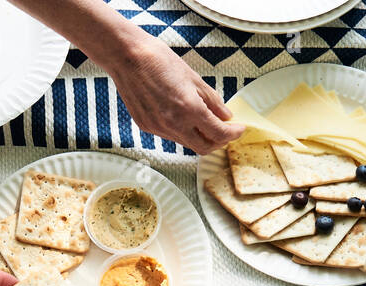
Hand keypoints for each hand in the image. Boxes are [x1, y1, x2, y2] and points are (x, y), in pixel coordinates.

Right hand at [108, 33, 242, 153]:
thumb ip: (211, 100)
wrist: (127, 57)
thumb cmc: (159, 60)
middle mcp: (174, 124)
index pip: (219, 133)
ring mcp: (158, 128)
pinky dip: (181, 130)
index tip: (238, 129)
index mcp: (189, 109)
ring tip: (202, 121)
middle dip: (218, 142)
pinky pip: (170, 136)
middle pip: (204, 148)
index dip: (233, 134)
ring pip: (186, 142)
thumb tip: (225, 115)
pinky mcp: (147, 127)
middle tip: (225, 131)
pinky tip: (180, 115)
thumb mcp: (193, 78)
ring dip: (198, 136)